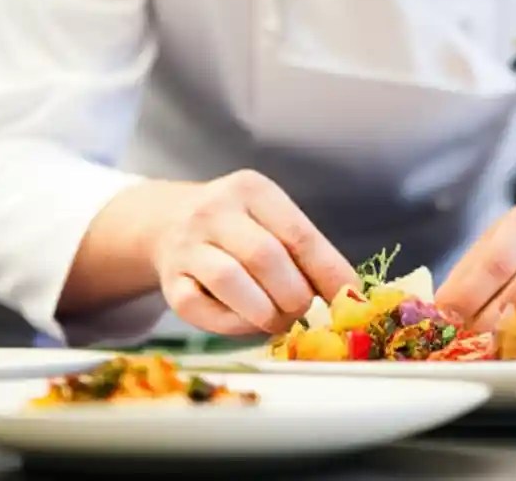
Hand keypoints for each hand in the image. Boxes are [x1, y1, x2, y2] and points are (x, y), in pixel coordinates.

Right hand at [82, 170, 357, 335]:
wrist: (168, 222)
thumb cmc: (239, 228)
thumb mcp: (272, 221)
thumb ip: (307, 253)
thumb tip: (348, 298)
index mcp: (252, 190)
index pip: (298, 234)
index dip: (327, 271)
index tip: (347, 299)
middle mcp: (215, 210)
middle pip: (265, 257)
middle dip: (295, 295)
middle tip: (308, 314)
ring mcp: (187, 244)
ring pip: (230, 280)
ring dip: (265, 312)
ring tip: (281, 322)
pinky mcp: (170, 280)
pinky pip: (201, 308)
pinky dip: (232, 324)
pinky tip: (247, 323)